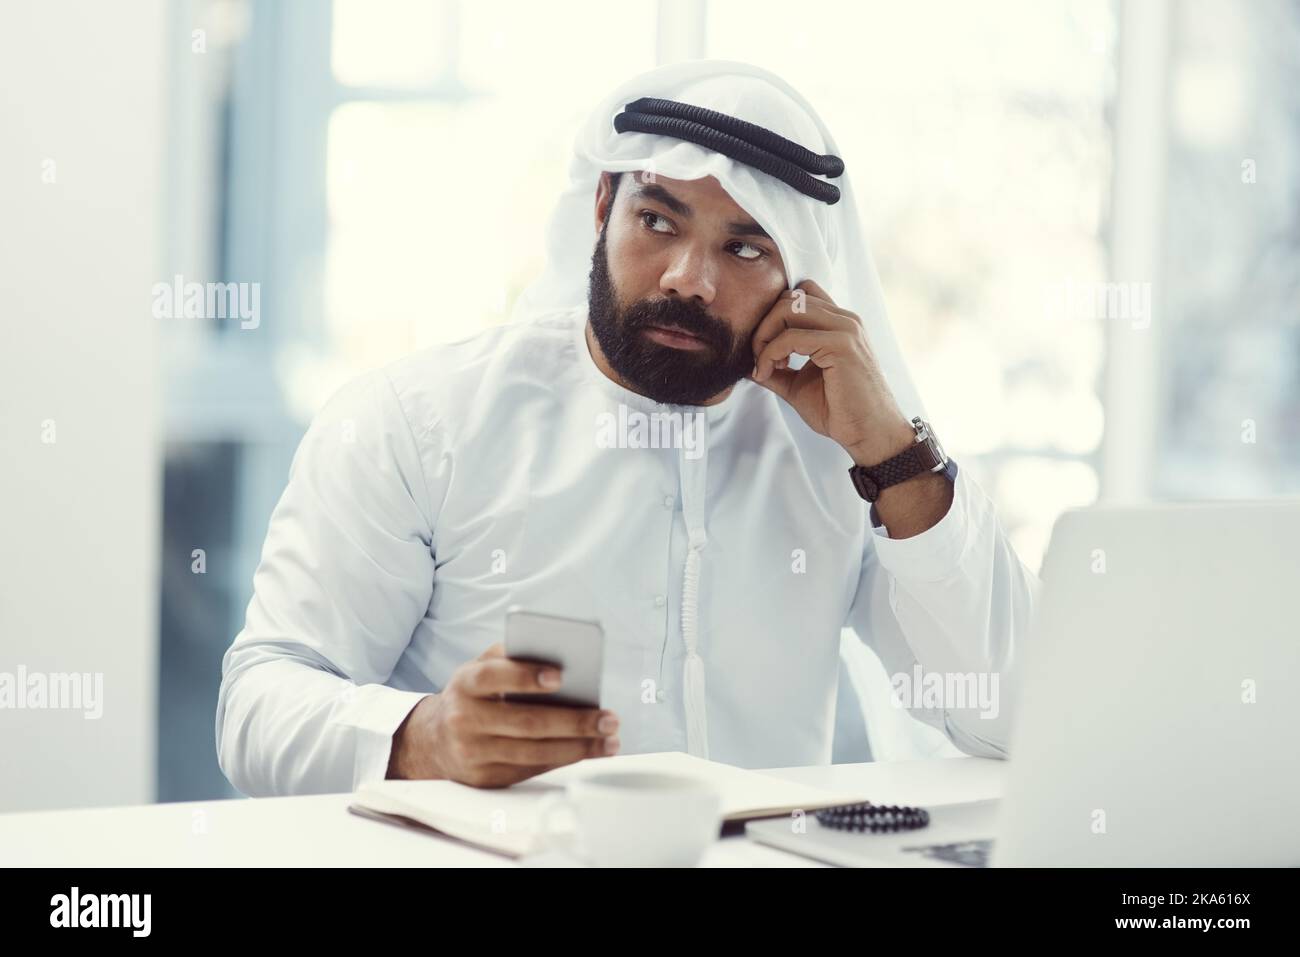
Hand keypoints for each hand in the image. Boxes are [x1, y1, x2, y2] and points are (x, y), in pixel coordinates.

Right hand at [387, 643, 619, 788]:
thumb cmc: (472, 696)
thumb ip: (511, 657)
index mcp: (465, 684)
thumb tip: (559, 656)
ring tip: (609, 740)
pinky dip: (563, 760)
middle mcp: (464, 719)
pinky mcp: (485, 778)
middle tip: (608, 718)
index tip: (561, 676)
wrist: (433, 739)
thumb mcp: (480, 668)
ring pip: (533, 752)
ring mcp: (473, 753)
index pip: (493, 677)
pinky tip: (587, 751)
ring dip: (577, 747)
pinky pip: (530, 769)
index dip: (526, 676)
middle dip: (573, 721)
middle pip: (525, 722)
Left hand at [748, 279, 914, 465]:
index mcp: (839, 323)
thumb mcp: (798, 385)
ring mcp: (845, 328)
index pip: (799, 295)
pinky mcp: (841, 345)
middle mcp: (845, 319)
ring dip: (765, 336)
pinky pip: (791, 336)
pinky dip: (771, 353)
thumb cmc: (840, 411)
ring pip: (787, 309)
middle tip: (760, 358)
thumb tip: (746, 362)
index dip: (774, 317)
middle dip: (764, 325)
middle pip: (788, 298)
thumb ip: (776, 368)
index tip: (765, 350)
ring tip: (765, 366)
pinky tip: (769, 372)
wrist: (869, 433)